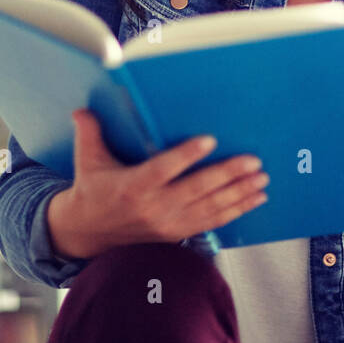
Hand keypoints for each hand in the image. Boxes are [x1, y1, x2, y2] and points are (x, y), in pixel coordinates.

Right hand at [46, 108, 269, 258]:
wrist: (88, 232)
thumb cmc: (92, 190)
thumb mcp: (87, 160)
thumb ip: (89, 132)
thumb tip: (82, 109)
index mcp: (133, 186)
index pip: (163, 169)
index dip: (186, 155)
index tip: (209, 140)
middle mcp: (153, 207)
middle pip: (197, 190)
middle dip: (228, 175)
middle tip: (253, 162)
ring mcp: (168, 223)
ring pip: (210, 208)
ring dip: (239, 194)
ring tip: (261, 180)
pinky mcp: (177, 233)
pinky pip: (212, 222)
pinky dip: (236, 211)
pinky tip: (255, 199)